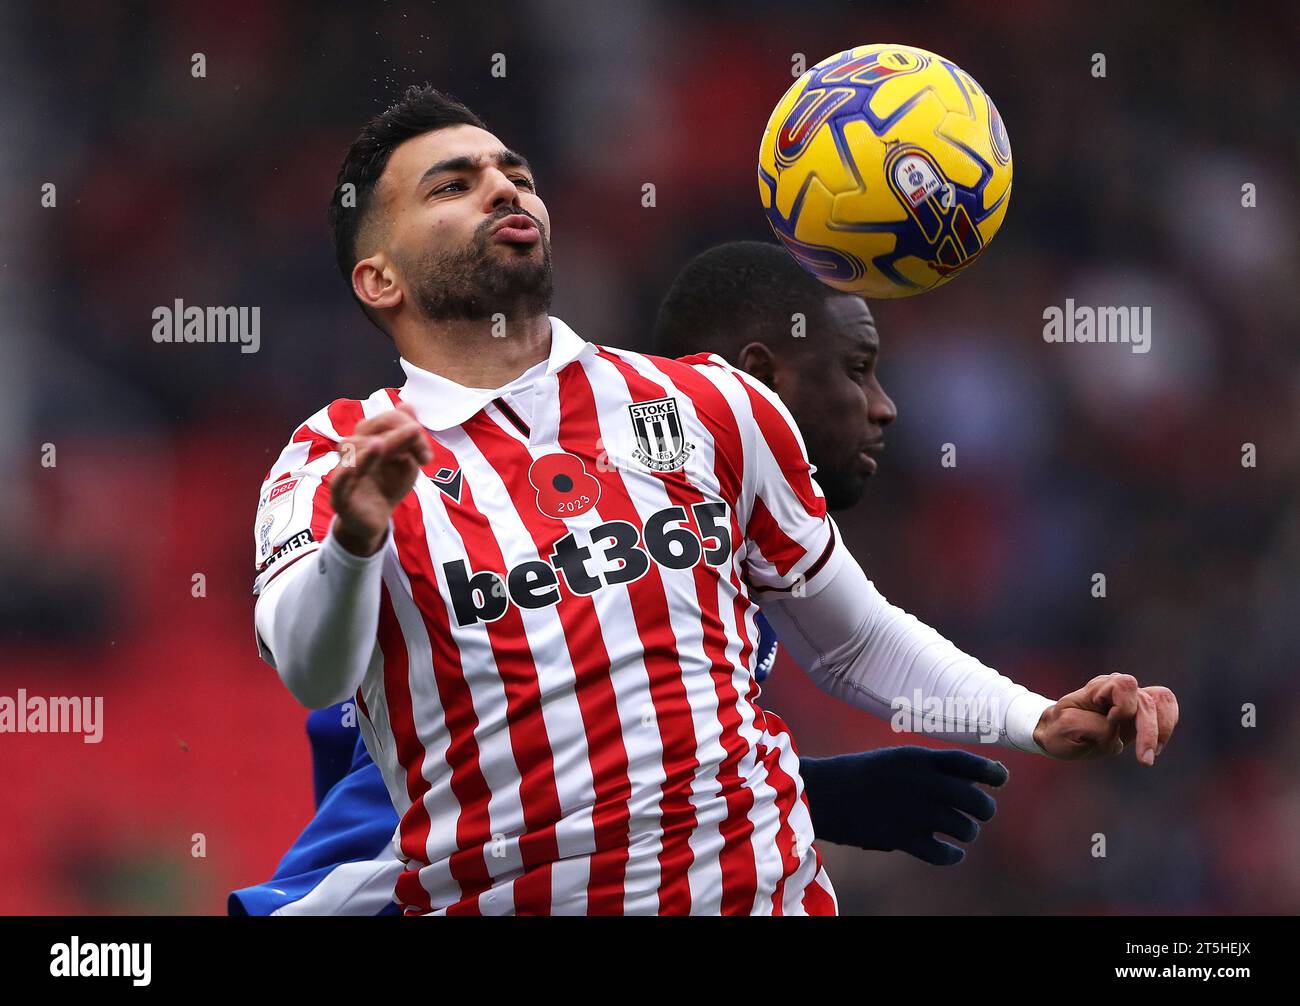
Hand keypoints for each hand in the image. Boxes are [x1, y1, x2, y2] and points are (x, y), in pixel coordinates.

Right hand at [329, 402, 431, 555]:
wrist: (375, 521)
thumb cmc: (388, 486)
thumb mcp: (405, 462)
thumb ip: (407, 437)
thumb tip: (405, 404)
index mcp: (368, 439)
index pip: (383, 420)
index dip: (405, 426)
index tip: (426, 452)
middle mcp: (352, 451)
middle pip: (366, 430)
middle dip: (396, 435)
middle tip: (421, 446)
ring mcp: (344, 471)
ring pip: (350, 449)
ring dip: (374, 447)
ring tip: (391, 449)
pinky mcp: (340, 496)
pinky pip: (338, 481)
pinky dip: (346, 471)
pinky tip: (357, 463)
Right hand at [800, 747, 1008, 865]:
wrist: (823, 793)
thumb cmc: (860, 775)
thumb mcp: (895, 760)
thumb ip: (930, 770)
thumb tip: (971, 784)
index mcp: (918, 758)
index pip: (969, 762)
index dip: (991, 772)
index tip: (1000, 779)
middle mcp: (922, 783)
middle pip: (977, 800)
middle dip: (984, 809)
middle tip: (979, 814)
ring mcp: (913, 812)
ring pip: (966, 829)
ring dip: (967, 832)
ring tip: (960, 830)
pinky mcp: (902, 838)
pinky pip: (944, 854)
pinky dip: (952, 855)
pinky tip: (951, 852)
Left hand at [1032, 673, 1178, 765]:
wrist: (1060, 732)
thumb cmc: (1060, 731)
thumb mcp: (1066, 730)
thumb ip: (1090, 725)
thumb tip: (1115, 729)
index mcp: (1097, 688)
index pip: (1124, 685)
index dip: (1124, 708)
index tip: (1112, 724)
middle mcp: (1116, 687)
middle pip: (1148, 699)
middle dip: (1149, 731)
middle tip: (1145, 761)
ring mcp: (1131, 696)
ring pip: (1163, 700)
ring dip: (1162, 729)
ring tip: (1151, 754)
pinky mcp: (1142, 709)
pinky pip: (1166, 708)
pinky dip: (1166, 728)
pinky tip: (1154, 748)